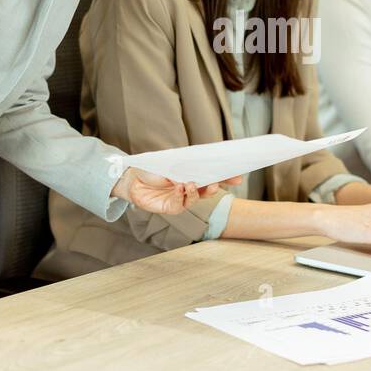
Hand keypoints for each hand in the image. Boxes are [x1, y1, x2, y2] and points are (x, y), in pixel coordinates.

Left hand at [111, 167, 241, 214]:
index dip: (226, 177)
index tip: (238, 176)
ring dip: (196, 192)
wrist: (132, 178)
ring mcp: (181, 198)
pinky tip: (178, 188)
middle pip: (209, 189)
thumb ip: (184, 168)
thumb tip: (195, 174)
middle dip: (215, 186)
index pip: (214, 176)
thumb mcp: (170, 163)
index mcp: (193, 174)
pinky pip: (180, 204)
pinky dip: (180, 196)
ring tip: (191, 184)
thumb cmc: (152, 169)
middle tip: (215, 183)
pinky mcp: (170, 207)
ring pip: (196, 198)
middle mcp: (190, 187)